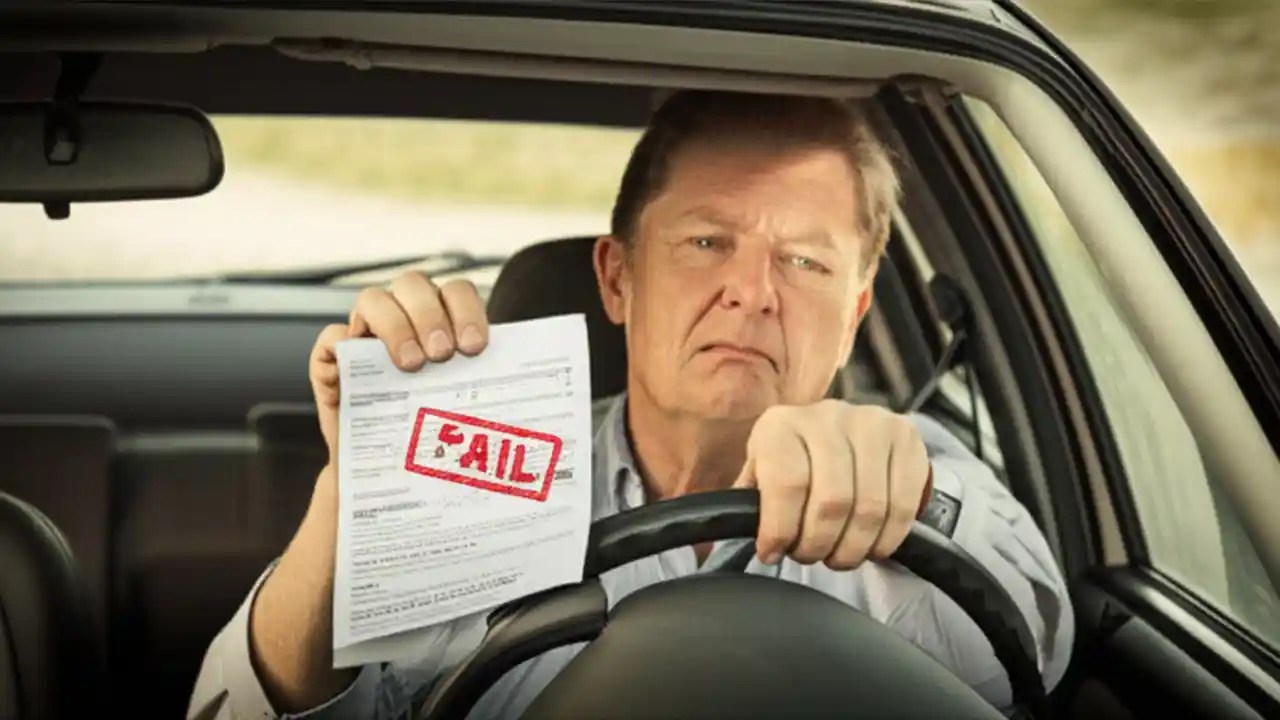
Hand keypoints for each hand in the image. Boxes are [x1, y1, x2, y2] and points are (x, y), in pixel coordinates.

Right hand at [309, 272, 488, 459]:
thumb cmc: (431, 438)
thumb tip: (531, 404)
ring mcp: (364, 335)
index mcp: (441, 323)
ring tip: (411, 365)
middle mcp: (402, 319)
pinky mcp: (330, 358)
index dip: (466, 310)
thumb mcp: (463, 409)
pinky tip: (362, 375)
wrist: (387, 477)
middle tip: (441, 355)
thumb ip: (486, 390)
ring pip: (373, 300)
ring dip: (394, 326)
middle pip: (413, 284)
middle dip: (429, 314)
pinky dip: (345, 347)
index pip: (455, 292)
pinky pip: (331, 337)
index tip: (475, 347)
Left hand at [733, 400, 931, 568]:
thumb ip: (746, 505)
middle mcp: (827, 415)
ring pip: (870, 507)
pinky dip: (887, 538)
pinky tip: (872, 545)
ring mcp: (872, 423)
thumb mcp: (761, 475)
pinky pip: (904, 503)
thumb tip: (723, 545)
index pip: (786, 483)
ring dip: (854, 547)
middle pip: (832, 501)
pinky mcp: (906, 437)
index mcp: (781, 425)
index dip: (781, 529)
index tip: (774, 553)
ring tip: (840, 555)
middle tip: (812, 557)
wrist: (841, 432)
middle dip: (819, 545)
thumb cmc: (792, 464)